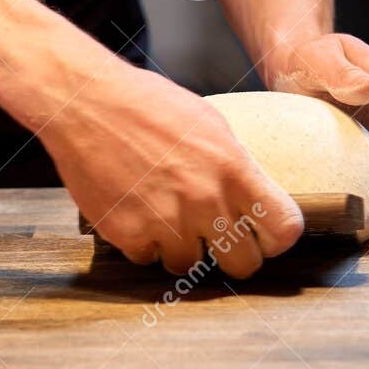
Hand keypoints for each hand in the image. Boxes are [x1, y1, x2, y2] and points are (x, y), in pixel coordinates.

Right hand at [38, 62, 303, 277]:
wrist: (85, 103)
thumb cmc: (144, 104)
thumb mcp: (208, 124)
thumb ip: (234, 165)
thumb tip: (251, 195)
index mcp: (233, 169)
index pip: (283, 228)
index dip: (276, 240)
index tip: (264, 238)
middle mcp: (205, 201)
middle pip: (243, 264)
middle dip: (231, 256)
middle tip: (215, 240)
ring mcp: (166, 221)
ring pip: (189, 265)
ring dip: (179, 247)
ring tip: (163, 215)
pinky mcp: (129, 233)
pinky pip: (146, 257)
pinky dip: (141, 241)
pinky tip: (133, 210)